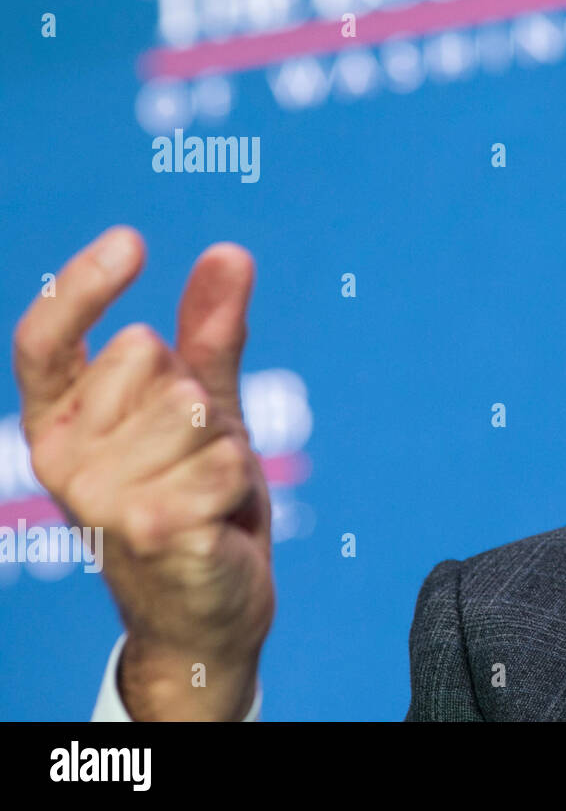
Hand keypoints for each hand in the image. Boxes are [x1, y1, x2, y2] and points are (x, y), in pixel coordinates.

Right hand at [12, 226, 274, 719]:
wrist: (209, 607)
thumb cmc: (197, 500)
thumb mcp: (206, 410)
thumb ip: (211, 337)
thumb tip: (229, 254)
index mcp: (64, 420)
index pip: (44, 339)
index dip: (80, 285)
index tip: (131, 241)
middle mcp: (63, 457)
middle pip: (150, 358)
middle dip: (197, 399)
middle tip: (194, 454)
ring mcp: (99, 497)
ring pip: (195, 408)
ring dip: (223, 444)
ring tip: (206, 488)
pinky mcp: (151, 529)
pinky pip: (226, 460)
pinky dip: (239, 482)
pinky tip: (219, 516)